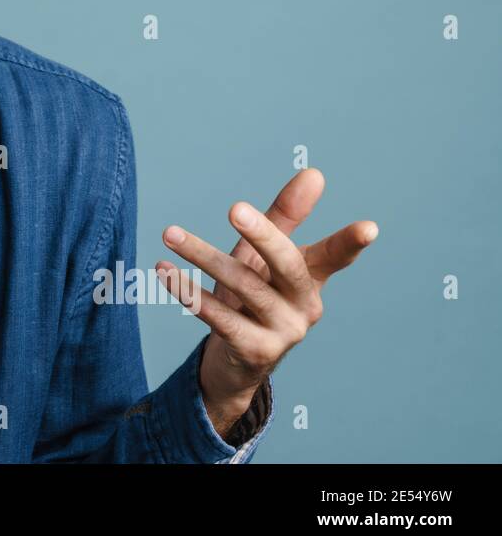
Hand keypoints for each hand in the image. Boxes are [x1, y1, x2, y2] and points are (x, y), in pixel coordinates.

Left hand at [154, 168, 377, 422]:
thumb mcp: (264, 256)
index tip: (370, 228)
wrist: (235, 362)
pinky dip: (190, 292)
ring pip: (244, 286)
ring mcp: (283, 332)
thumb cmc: (252, 297)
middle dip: (263, 235)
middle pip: (288, 266)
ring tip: (170, 233)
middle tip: (235, 208)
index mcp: (309, 279)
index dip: (350, 244)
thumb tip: (314, 173)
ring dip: (203, 257)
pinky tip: (165, 271)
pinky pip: (219, 318)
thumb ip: (285, 217)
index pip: (334, 257)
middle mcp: (303, 306)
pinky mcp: (255, 351)